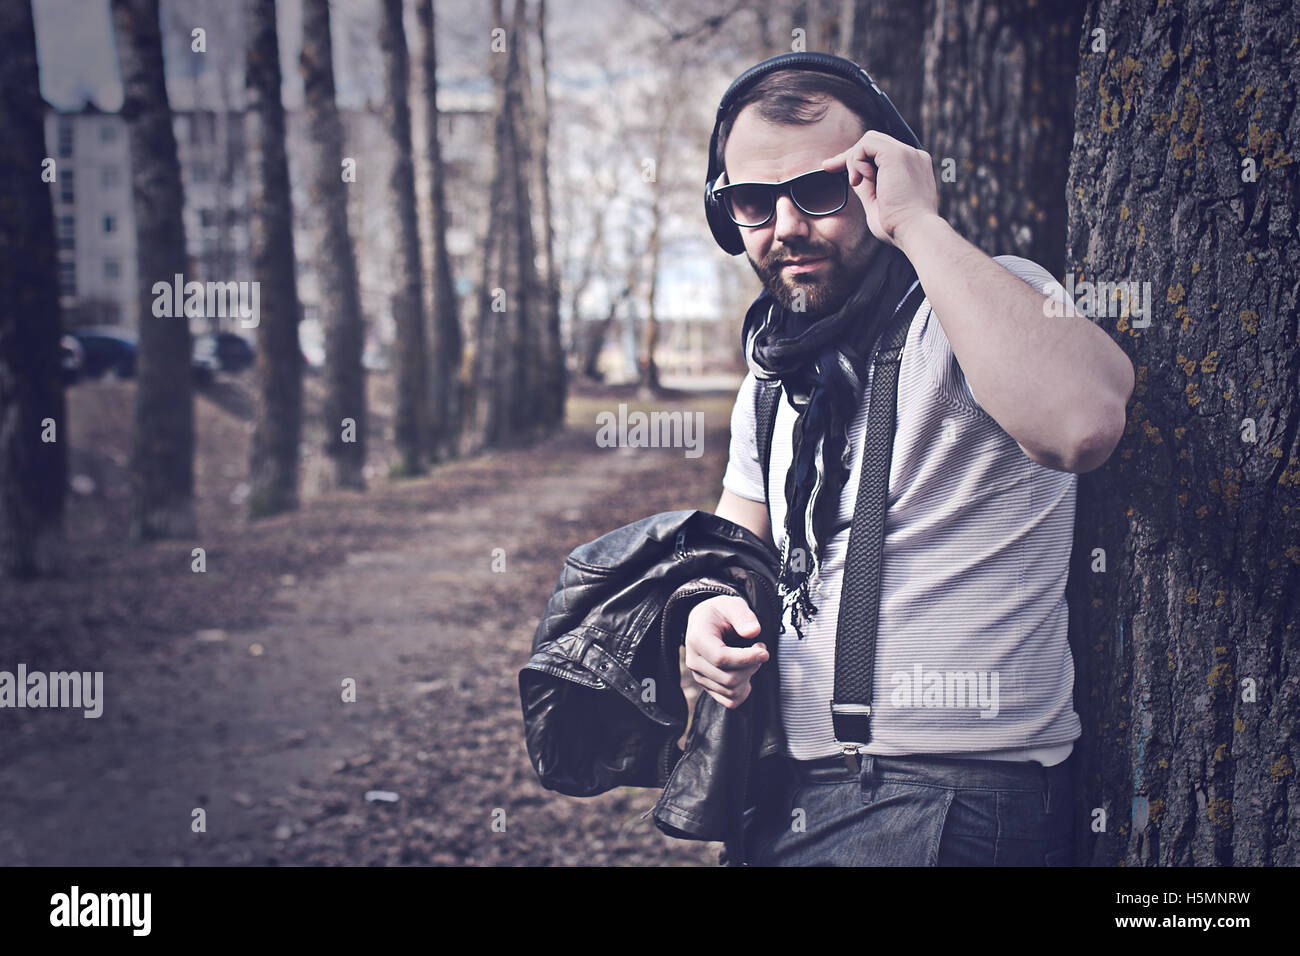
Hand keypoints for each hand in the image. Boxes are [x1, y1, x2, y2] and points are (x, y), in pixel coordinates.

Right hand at [683, 595, 768, 709]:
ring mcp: (699, 676)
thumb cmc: (720, 613)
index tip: (764, 650)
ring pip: (731, 691)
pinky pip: (729, 701)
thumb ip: (743, 615)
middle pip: (728, 678)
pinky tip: (747, 675)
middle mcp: (694, 661)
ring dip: (749, 677)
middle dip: (752, 666)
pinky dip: (744, 692)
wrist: (705, 622)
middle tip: (760, 650)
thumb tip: (753, 632)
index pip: (721, 658)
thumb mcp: (732, 604)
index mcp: (697, 639)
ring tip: (752, 659)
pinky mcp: (707, 686)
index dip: (746, 658)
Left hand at [822, 130, 938, 249]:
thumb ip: (868, 187)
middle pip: (874, 142)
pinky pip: (867, 144)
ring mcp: (907, 153)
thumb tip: (854, 176)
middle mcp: (913, 157)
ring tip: (857, 183)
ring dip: (854, 160)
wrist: (915, 232)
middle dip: (849, 155)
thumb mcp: (877, 203)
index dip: (857, 159)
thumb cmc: (898, 227)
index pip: (881, 153)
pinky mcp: (897, 154)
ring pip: (869, 140)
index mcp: (912, 168)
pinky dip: (857, 160)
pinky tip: (860, 180)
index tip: (832, 168)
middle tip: (829, 168)